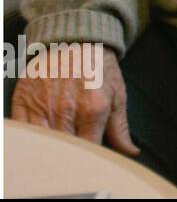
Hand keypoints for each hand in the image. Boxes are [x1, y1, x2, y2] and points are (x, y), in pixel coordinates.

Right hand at [10, 46, 139, 156]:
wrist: (75, 39)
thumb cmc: (99, 69)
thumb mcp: (117, 95)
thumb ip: (120, 128)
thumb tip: (130, 152)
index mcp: (93, 110)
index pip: (89, 150)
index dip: (90, 160)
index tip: (92, 162)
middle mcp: (65, 111)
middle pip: (64, 149)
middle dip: (70, 157)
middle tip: (75, 158)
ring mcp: (42, 107)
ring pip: (42, 143)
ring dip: (49, 150)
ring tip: (58, 151)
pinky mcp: (23, 101)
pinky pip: (22, 130)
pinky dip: (29, 140)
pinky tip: (39, 141)